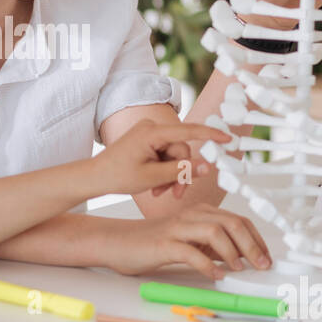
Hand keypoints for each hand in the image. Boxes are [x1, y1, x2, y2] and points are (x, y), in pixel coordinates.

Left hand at [93, 120, 229, 197]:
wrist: (94, 177)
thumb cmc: (116, 175)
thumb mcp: (153, 177)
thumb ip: (181, 171)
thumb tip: (206, 166)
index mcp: (152, 132)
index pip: (188, 131)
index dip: (210, 135)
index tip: (227, 139)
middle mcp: (151, 128)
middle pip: (181, 151)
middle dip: (179, 173)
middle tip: (174, 194)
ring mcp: (148, 134)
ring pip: (174, 156)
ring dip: (170, 175)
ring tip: (158, 191)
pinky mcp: (147, 142)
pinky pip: (165, 156)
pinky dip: (163, 171)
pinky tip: (155, 185)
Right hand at [102, 206, 272, 280]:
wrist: (118, 241)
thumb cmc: (154, 243)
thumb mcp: (190, 242)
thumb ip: (212, 246)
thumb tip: (242, 259)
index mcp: (200, 213)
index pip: (238, 220)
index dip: (257, 239)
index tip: (267, 258)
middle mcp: (191, 216)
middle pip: (231, 223)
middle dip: (252, 245)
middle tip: (262, 265)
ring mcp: (177, 228)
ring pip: (215, 232)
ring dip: (233, 252)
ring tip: (239, 269)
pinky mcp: (163, 244)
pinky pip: (190, 252)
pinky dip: (207, 265)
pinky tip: (215, 276)